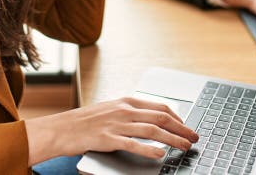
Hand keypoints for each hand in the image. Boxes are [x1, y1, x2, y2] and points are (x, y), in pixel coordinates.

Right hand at [25, 97, 198, 165]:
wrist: (61, 128)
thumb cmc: (85, 121)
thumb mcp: (111, 109)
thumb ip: (130, 113)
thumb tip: (152, 119)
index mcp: (126, 101)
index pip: (160, 106)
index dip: (178, 117)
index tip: (187, 126)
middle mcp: (124, 110)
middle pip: (161, 117)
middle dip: (182, 128)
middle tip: (194, 137)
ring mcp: (116, 124)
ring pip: (152, 130)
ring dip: (173, 139)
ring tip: (185, 146)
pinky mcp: (108, 138)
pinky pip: (133, 143)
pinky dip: (149, 148)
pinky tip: (160, 153)